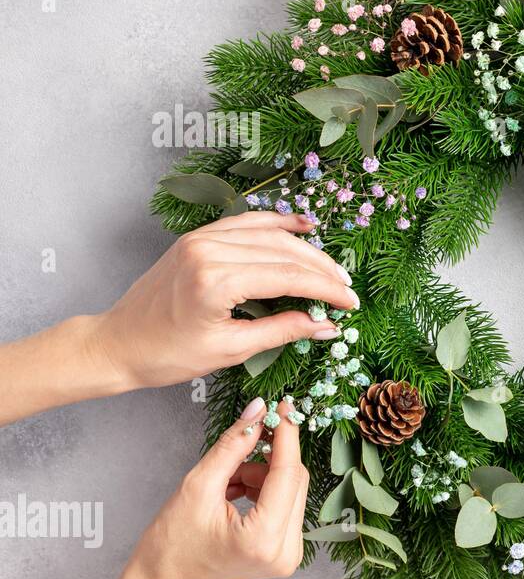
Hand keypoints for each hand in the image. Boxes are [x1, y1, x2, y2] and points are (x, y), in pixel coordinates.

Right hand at [62, 398, 309, 578]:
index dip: (285, 436)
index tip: (282, 407)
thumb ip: (233, 445)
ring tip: (227, 479)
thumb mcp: (198, 486)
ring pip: (290, 491)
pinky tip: (236, 491)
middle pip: (295, 481)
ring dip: (263, 474)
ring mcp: (288, 556)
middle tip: (247, 436)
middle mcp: (285, 552)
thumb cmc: (171, 545)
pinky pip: (285, 506)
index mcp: (263, 539)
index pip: (288, 473)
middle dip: (270, 455)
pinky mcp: (285, 554)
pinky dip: (264, 490)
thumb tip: (258, 410)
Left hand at [92, 211, 358, 390]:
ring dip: (305, 249)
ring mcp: (202, 239)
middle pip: (283, 251)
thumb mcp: (230, 350)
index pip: (288, 277)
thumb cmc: (168, 355)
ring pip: (269, 234)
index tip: (350, 304)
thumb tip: (326, 325)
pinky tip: (301, 227)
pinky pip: (246, 223)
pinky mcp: (198, 237)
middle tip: (346, 289)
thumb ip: (282, 331)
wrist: (118, 343)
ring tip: (332, 267)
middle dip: (321, 270)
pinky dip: (277, 224)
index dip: (325, 290)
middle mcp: (209, 250)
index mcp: (215, 281)